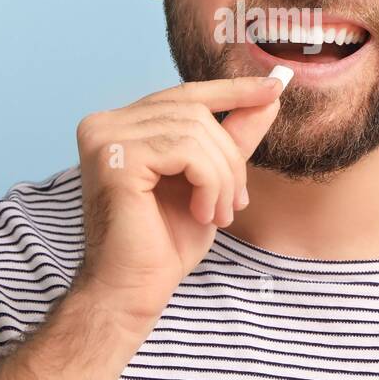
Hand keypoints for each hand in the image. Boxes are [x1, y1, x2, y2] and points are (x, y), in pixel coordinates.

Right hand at [72, 74, 285, 332]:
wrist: (131, 293)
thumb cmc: (163, 244)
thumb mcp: (209, 181)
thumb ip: (232, 137)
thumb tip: (270, 94)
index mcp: (120, 125)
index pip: (184, 95)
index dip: (231, 90)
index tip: (275, 86)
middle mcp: (103, 123)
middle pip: (194, 112)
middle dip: (229, 158)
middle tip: (236, 203)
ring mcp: (104, 138)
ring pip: (195, 131)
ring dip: (221, 177)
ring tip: (218, 214)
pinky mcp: (115, 157)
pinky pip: (186, 151)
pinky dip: (208, 184)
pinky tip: (202, 214)